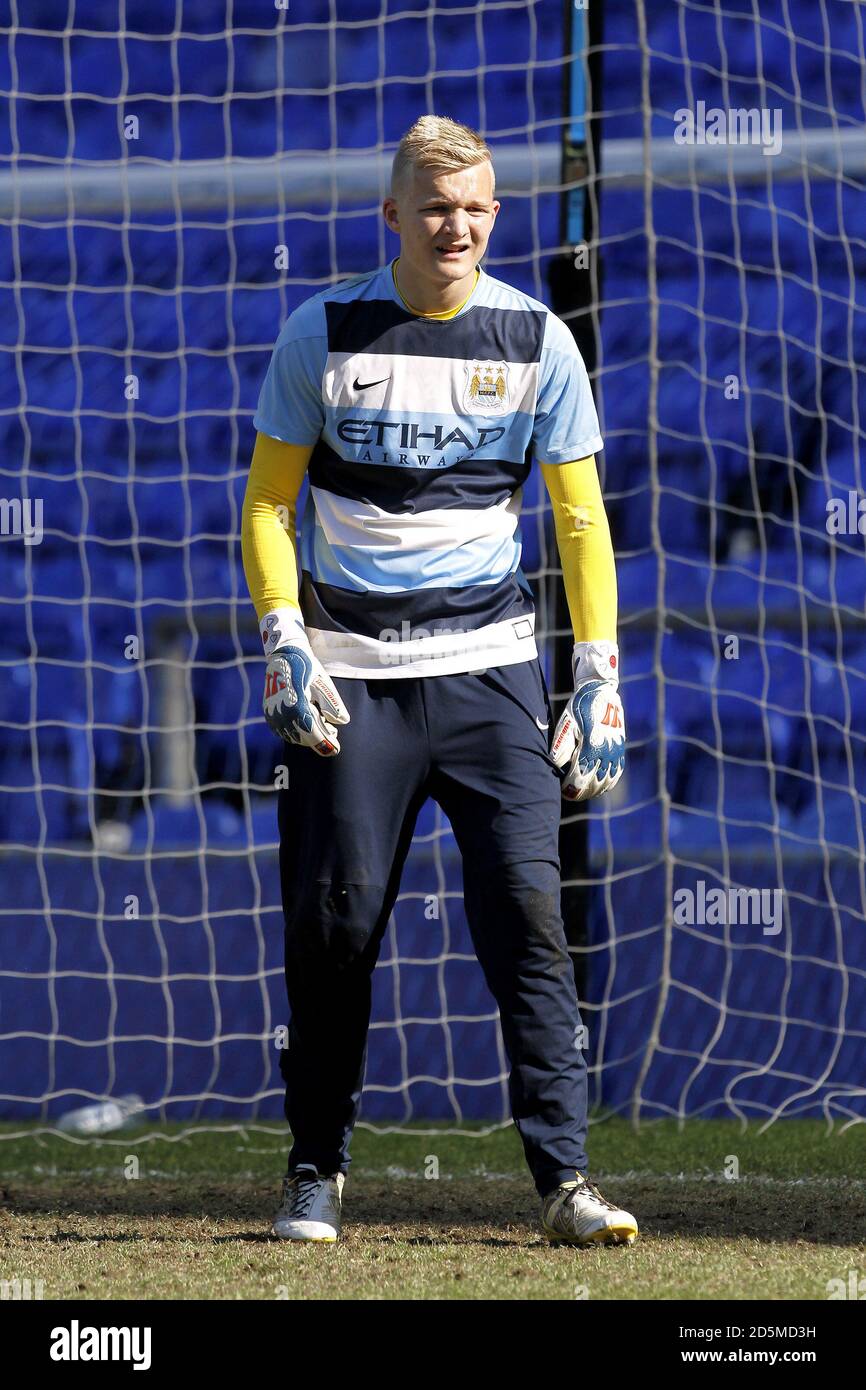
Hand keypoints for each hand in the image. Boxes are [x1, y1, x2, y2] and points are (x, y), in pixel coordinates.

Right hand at [261, 614, 349, 755]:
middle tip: (332, 732)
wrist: (283, 655)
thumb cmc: (307, 668)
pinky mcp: (269, 713)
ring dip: (307, 735)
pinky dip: (296, 731)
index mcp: (298, 707)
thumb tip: (342, 722)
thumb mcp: (324, 683)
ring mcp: (273, 714)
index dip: (326, 745)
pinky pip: (283, 730)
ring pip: (293, 736)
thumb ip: (333, 704)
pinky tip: (305, 720)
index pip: (314, 735)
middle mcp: (283, 714)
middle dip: (319, 739)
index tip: (336, 749)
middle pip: (304, 739)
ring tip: (320, 721)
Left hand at [550, 641, 624, 800]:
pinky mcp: (620, 749)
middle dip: (580, 792)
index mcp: (591, 748)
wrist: (601, 692)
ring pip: (606, 782)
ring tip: (581, 792)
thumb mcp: (566, 725)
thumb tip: (553, 768)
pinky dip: (608, 783)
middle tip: (568, 793)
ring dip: (594, 790)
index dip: (570, 789)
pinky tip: (599, 786)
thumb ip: (561, 748)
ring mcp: (616, 752)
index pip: (579, 778)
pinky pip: (617, 773)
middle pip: (593, 784)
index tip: (561, 791)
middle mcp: (606, 752)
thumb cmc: (579, 707)